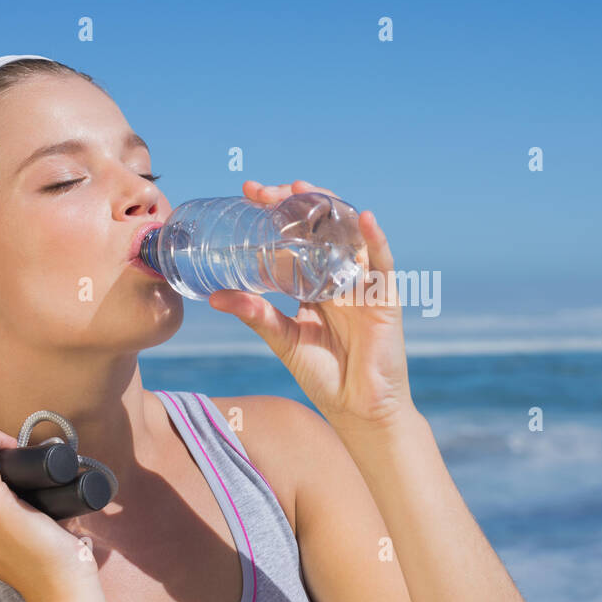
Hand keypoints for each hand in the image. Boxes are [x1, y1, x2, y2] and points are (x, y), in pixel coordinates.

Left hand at [208, 179, 413, 430]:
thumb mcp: (284, 339)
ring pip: (349, 235)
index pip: (295, 238)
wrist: (360, 410)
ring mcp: (364, 284)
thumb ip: (256, 315)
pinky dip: (376, 239)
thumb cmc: (326, 376)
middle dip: (295, 204)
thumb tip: (215, 296)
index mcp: (315, 283)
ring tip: (305, 190)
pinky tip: (364, 218)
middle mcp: (340, 276)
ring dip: (331, 208)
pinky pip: (383, 263)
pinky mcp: (386, 298)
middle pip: (321, 227)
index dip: (275, 215)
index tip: (248, 195)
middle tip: (265, 192)